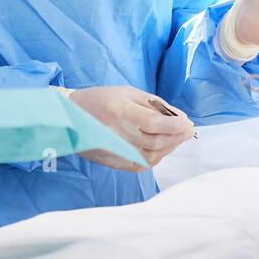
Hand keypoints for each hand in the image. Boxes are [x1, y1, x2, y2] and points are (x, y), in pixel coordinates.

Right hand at [69, 85, 194, 170]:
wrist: (70, 115)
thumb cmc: (102, 99)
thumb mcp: (128, 92)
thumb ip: (156, 105)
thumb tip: (182, 118)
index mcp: (117, 110)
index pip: (151, 123)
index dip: (173, 125)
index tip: (187, 123)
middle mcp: (113, 132)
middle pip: (153, 141)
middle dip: (176, 137)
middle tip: (188, 130)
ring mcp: (111, 150)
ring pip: (150, 156)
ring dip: (169, 148)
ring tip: (177, 138)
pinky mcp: (110, 162)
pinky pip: (140, 165)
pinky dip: (156, 158)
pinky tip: (162, 148)